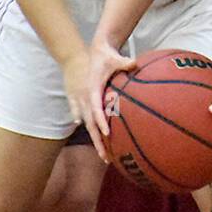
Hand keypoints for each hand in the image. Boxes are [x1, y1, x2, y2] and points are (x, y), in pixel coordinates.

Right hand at [65, 39, 135, 161]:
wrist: (76, 54)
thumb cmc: (100, 56)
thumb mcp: (112, 57)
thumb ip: (124, 62)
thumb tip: (135, 62)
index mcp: (92, 89)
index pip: (96, 108)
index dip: (100, 121)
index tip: (107, 134)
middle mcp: (84, 98)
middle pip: (90, 123)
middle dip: (97, 141)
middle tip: (106, 157)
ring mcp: (79, 101)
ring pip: (86, 124)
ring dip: (94, 139)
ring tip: (103, 154)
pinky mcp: (77, 101)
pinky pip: (81, 117)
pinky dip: (87, 127)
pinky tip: (94, 138)